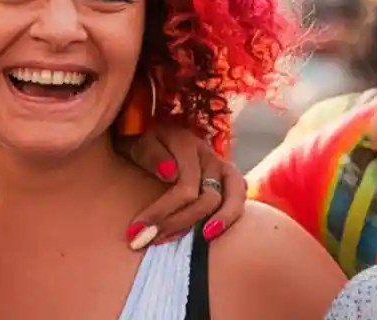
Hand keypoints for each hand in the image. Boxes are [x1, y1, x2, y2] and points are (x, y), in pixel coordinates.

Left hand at [114, 125, 246, 249]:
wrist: (154, 135)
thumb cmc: (142, 144)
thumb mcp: (138, 143)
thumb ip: (152, 155)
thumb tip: (171, 174)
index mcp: (187, 144)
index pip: (185, 188)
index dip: (162, 213)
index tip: (135, 234)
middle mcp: (210, 156)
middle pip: (208, 198)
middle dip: (180, 224)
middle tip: (151, 241)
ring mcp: (223, 167)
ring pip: (234, 197)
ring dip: (220, 222)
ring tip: (203, 240)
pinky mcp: (229, 179)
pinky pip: (240, 198)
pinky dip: (231, 216)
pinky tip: (214, 233)